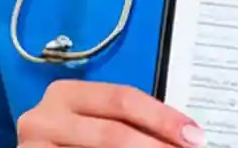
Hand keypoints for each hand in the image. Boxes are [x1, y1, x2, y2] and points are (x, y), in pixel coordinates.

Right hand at [16, 80, 205, 146]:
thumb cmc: (71, 140)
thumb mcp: (92, 122)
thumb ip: (124, 123)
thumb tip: (181, 135)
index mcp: (64, 94)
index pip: (121, 99)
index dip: (162, 117)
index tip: (194, 135)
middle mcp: (44, 118)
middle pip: (113, 132)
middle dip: (156, 146)